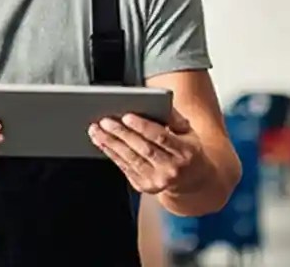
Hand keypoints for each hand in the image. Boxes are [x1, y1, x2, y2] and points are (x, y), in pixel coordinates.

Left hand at [88, 107, 210, 194]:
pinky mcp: (146, 187)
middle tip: (105, 121)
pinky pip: (125, 168)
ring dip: (111, 144)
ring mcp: (158, 181)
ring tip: (97, 130)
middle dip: (121, 134)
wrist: (192, 180)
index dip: (143, 127)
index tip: (126, 116)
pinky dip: (112, 154)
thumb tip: (156, 103)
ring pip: (131, 160)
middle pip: (143, 149)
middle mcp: (173, 169)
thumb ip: (173, 117)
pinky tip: (102, 143)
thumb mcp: (187, 132)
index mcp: (186, 151)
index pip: (161, 137)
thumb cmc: (186, 149)